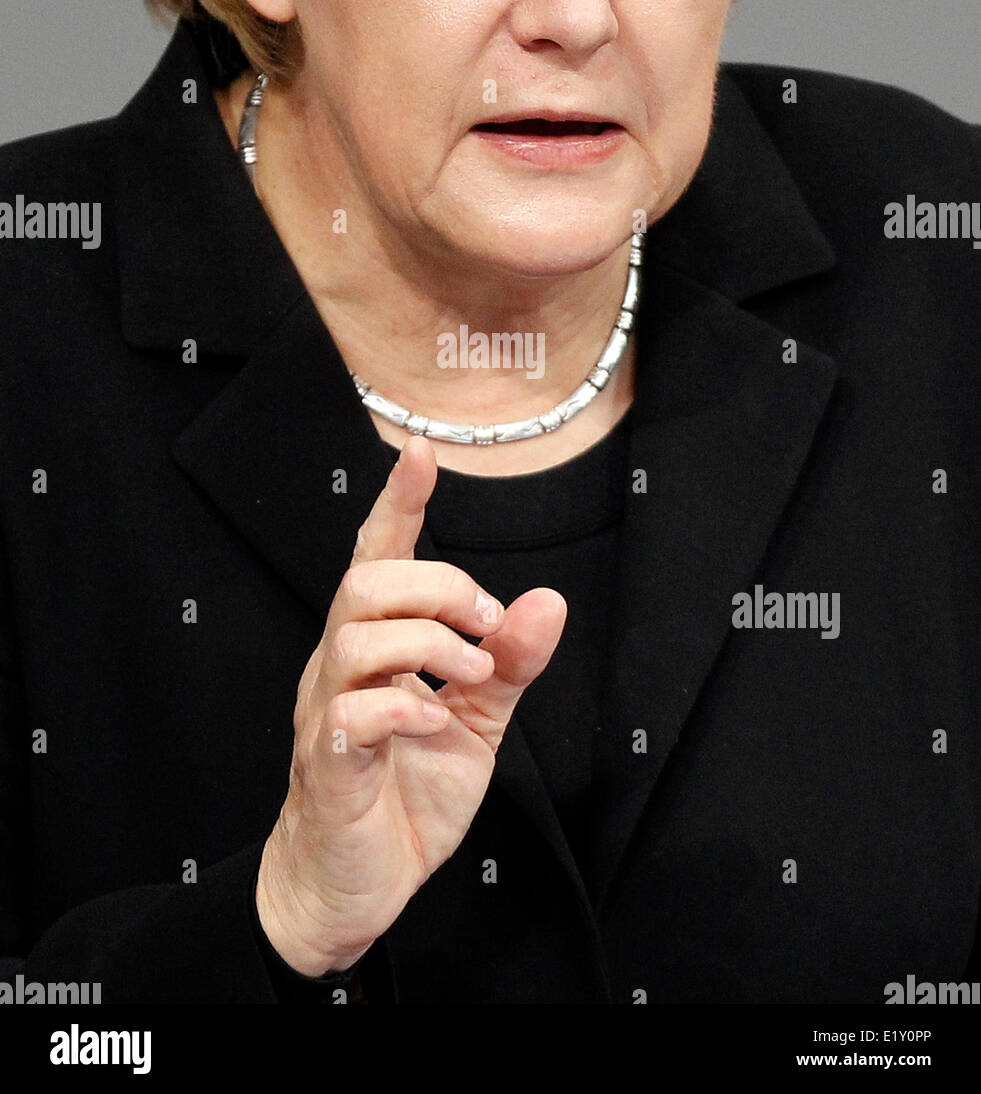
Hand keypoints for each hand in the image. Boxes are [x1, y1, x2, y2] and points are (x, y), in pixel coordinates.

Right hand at [255, 434, 566, 976]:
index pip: (378, 558)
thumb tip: (548, 600)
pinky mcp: (328, 767)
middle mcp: (339, 669)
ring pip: (355, 636)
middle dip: (440, 586)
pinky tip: (435, 727)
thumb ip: (510, 664)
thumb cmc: (406, 797)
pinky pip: (353, 713)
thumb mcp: (478, 725)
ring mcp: (326, 715)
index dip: (399, 503)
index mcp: (375, 650)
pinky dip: (405, 707)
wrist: (355, 890)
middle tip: (488, 629)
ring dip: (430, 644)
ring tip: (473, 677)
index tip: (420, 452)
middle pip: (366, 583)